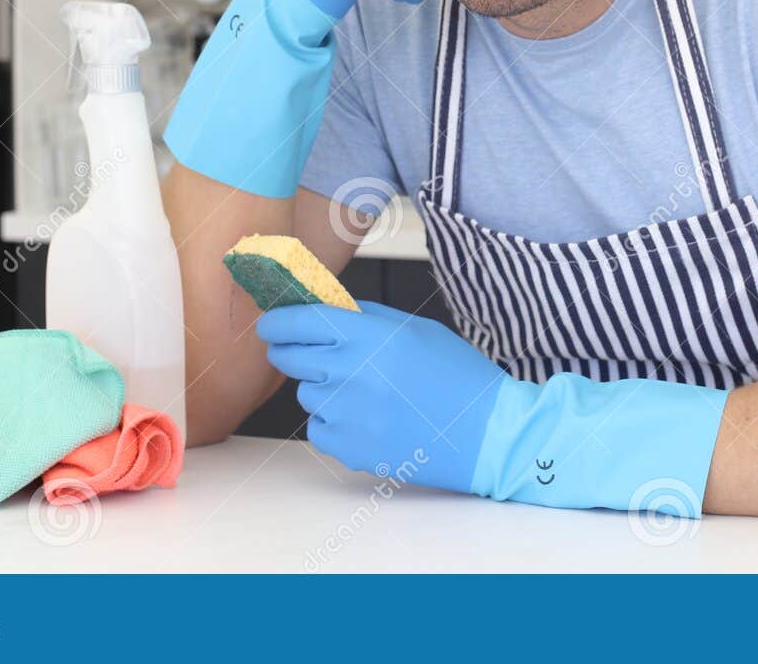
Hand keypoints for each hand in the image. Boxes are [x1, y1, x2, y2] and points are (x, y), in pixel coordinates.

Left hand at [257, 301, 507, 492]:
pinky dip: (335, 421)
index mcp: (367, 336)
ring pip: (306, 393)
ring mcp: (346, 414)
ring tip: (365, 391)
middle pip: (289, 357)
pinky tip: (370, 418)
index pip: (299, 321)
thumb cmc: (458, 377)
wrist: (486, 434)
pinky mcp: (348, 448)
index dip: (278, 321)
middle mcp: (349, 373)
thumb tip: (328, 309)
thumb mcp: (416, 329)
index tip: (272, 323)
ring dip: (323, 387)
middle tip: (311, 352)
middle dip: (291, 350)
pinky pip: (319, 427)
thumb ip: (367, 317)